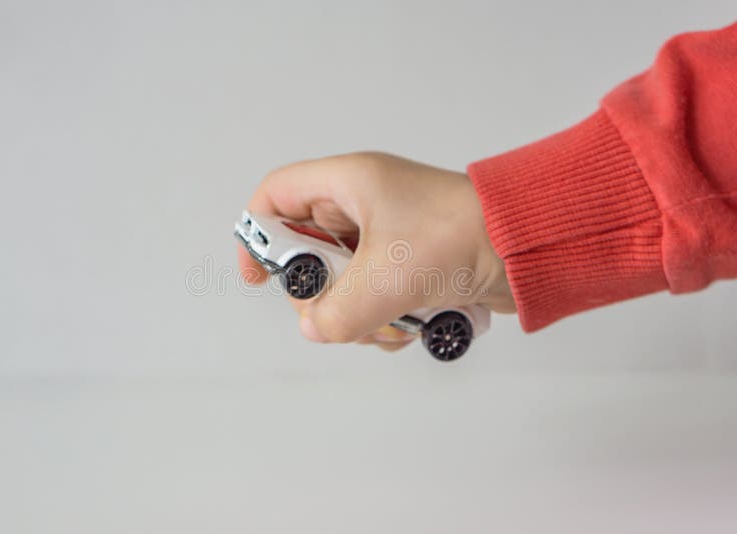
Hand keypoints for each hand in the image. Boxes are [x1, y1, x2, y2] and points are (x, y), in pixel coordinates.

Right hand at [238, 152, 514, 350]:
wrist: (529, 248)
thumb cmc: (455, 239)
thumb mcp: (385, 279)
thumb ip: (336, 312)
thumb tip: (314, 329)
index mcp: (349, 184)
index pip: (277, 194)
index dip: (258, 233)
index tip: (259, 278)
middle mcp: (365, 206)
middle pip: (308, 251)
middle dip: (319, 293)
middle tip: (336, 311)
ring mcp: (389, 237)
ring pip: (343, 282)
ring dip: (357, 315)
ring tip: (386, 324)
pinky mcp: (412, 265)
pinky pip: (376, 296)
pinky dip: (384, 319)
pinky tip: (409, 328)